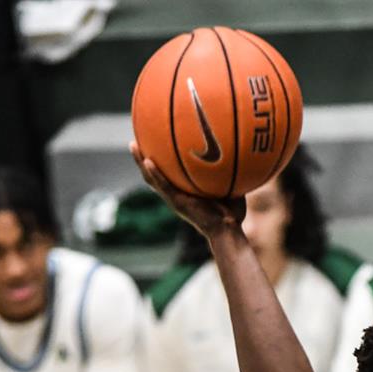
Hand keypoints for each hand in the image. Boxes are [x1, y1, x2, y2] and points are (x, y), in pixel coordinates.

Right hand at [127, 140, 245, 236]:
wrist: (227, 231)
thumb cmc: (232, 213)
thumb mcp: (231, 187)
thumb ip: (229, 170)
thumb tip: (240, 149)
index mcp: (183, 191)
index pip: (167, 173)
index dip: (158, 159)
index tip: (152, 141)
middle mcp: (175, 194)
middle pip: (153, 174)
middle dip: (142, 157)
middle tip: (135, 139)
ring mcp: (174, 199)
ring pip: (151, 179)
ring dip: (140, 162)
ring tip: (133, 146)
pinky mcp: (177, 203)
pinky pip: (163, 186)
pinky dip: (155, 174)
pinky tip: (148, 161)